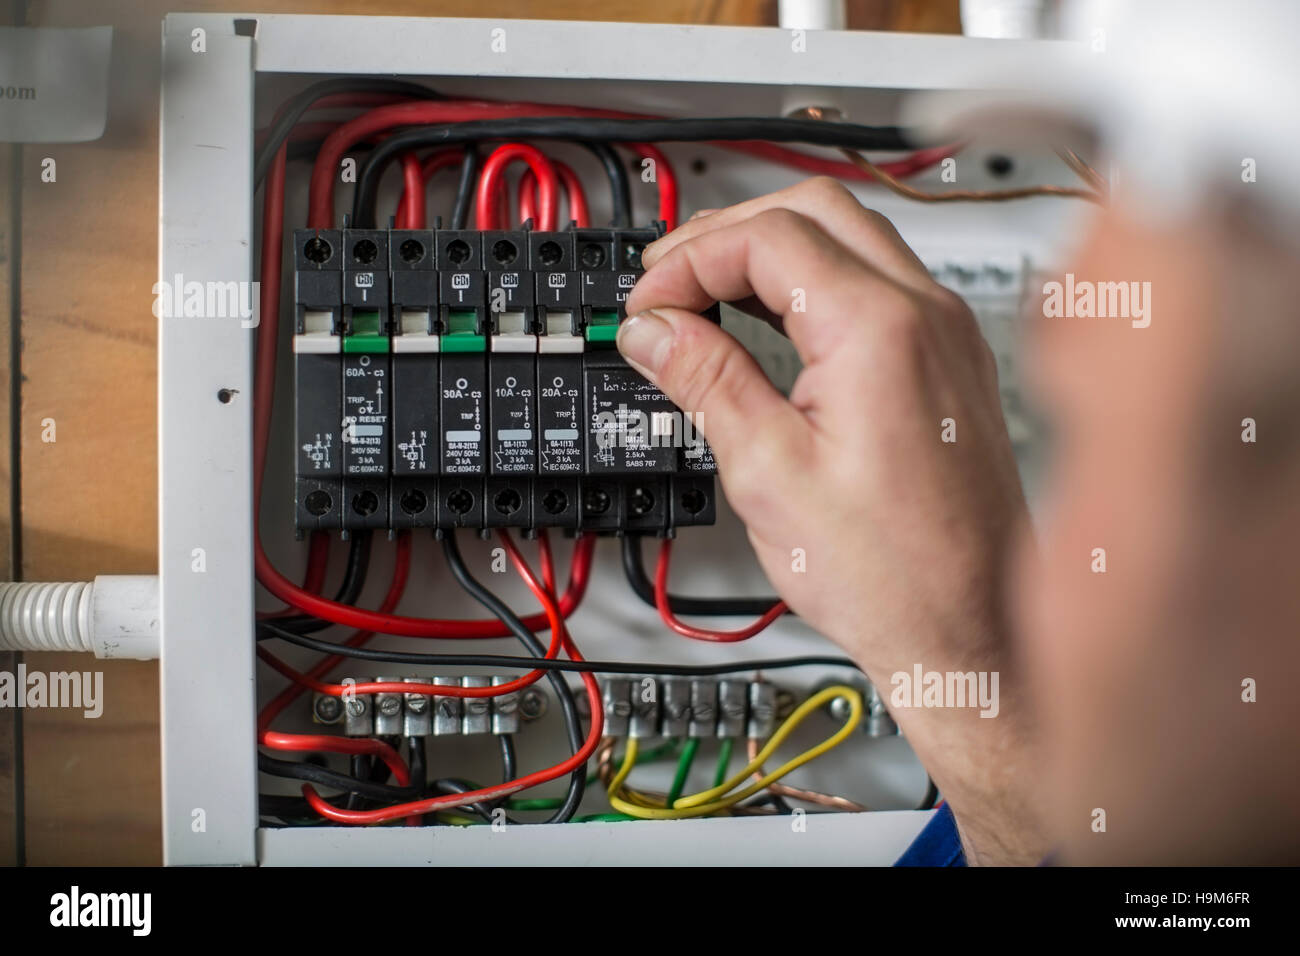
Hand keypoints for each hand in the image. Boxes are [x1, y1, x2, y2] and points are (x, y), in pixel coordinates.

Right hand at [620, 177, 1046, 863]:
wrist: (971, 630)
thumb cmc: (895, 575)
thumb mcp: (768, 474)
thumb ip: (705, 381)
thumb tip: (654, 331)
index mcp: (880, 331)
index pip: (766, 237)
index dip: (689, 260)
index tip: (648, 307)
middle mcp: (928, 315)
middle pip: (813, 210)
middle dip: (727, 232)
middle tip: (668, 283)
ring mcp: (948, 334)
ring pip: (850, 236)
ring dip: (771, 249)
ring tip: (707, 297)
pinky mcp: (951, 362)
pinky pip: (879, 281)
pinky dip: (814, 282)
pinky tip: (771, 322)